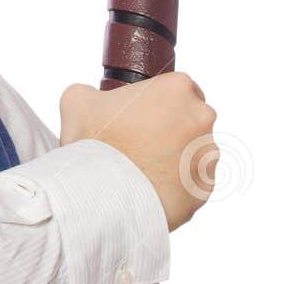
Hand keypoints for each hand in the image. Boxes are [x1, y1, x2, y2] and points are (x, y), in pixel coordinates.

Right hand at [58, 72, 218, 231]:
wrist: (103, 195)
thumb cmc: (94, 144)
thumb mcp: (77, 101)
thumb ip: (91, 92)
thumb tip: (93, 100)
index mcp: (176, 88)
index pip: (176, 88)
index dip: (156, 103)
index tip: (139, 118)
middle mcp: (201, 117)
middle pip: (189, 120)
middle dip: (169, 131)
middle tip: (138, 146)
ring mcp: (207, 154)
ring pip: (193, 153)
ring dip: (173, 159)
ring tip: (141, 172)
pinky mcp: (205, 186)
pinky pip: (192, 184)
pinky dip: (175, 187)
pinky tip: (150, 190)